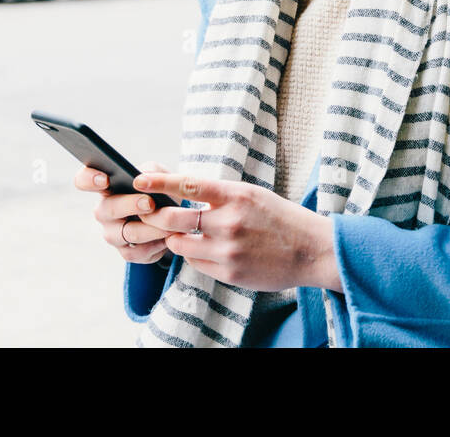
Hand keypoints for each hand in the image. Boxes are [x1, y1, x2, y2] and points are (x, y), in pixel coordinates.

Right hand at [74, 161, 179, 265]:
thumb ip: (151, 172)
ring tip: (170, 223)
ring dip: (151, 228)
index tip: (105, 179)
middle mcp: (104, 211)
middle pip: (109, 209)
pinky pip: (140, 251)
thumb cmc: (159, 189)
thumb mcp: (158, 174)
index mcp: (106, 187)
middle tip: (150, 203)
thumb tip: (144, 178)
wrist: (174, 216)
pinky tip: (169, 237)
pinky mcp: (127, 252)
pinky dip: (157, 243)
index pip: (84, 180)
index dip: (89, 180)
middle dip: (130, 205)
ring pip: (129, 232)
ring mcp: (113, 233)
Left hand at [131, 172, 342, 292]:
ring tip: (179, 233)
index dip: (160, 181)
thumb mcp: (251, 194)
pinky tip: (203, 249)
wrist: (311, 249)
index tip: (139, 178)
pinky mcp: (230, 271)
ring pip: (180, 243)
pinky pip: (196, 263)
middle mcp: (230, 220)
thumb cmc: (279, 217)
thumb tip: (181, 186)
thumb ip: (218, 193)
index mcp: (236, 194)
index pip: (189, 183)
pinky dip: (193, 255)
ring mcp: (229, 248)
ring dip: (174, 238)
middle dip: (157, 216)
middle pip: (174, 217)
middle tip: (150, 213)